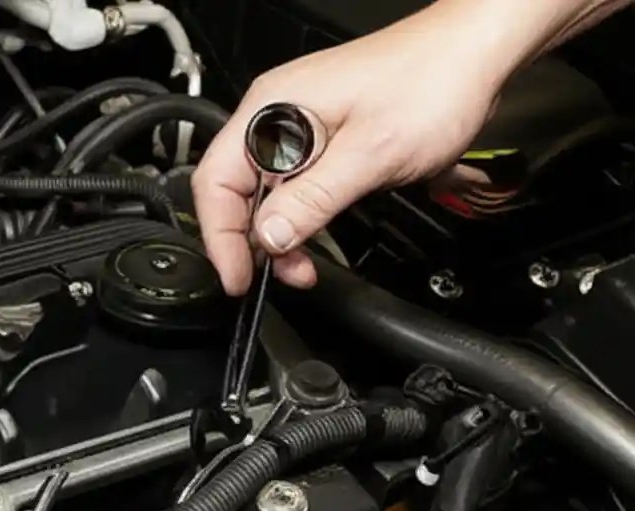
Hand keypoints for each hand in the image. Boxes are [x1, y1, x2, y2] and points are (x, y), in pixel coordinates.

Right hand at [192, 8, 503, 294]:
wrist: (475, 54)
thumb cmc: (432, 81)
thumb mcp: (371, 153)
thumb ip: (313, 199)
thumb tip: (269, 237)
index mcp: (271, 110)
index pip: (215, 182)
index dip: (220, 236)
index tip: (239, 277)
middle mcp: (276, 116)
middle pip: (235, 192)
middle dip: (253, 242)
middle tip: (283, 275)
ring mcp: (298, 127)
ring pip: (267, 194)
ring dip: (280, 235)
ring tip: (305, 265)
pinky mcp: (323, 139)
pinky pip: (294, 186)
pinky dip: (301, 218)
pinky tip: (317, 235)